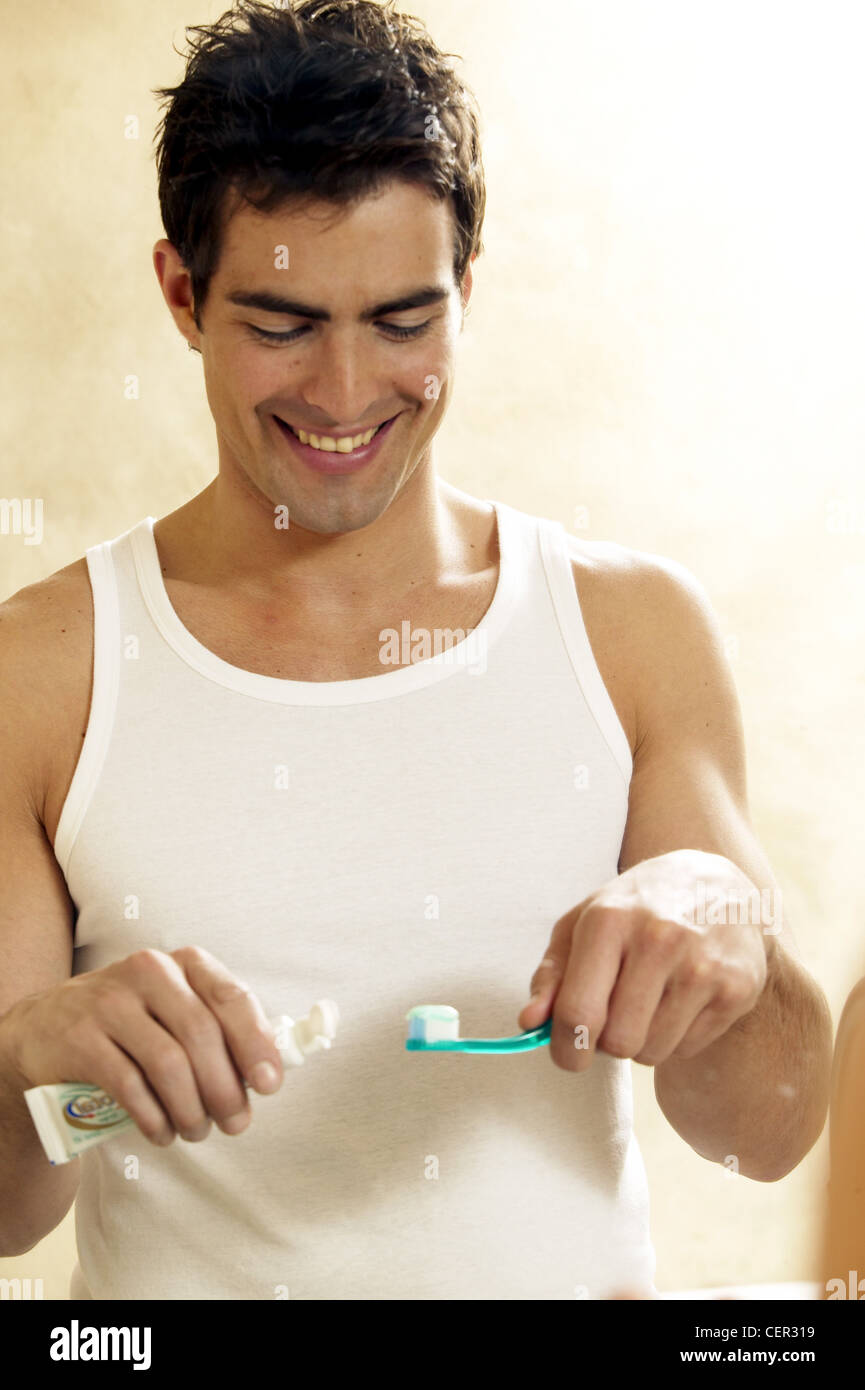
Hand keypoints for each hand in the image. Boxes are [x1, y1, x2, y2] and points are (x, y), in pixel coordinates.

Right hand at [3, 946, 283, 1145]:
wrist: (45, 1028)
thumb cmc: (131, 1025)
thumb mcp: (174, 1010)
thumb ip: (217, 1030)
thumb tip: (264, 1074)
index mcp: (183, 964)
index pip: (231, 997)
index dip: (255, 1043)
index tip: (269, 1084)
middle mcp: (148, 972)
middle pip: (201, 1035)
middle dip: (226, 1088)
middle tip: (236, 1123)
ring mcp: (110, 1002)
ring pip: (168, 1063)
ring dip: (191, 1109)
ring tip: (197, 1131)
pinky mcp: (81, 1038)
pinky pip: (129, 1086)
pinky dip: (154, 1117)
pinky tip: (162, 1132)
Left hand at [518, 850, 769, 1071]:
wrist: (716, 885)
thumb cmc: (635, 909)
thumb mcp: (581, 925)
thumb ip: (549, 976)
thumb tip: (529, 1023)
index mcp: (610, 919)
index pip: (578, 1012)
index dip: (566, 1048)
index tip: (568, 1054)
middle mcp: (660, 939)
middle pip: (618, 1041)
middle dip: (606, 1041)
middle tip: (613, 1013)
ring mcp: (703, 965)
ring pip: (652, 1053)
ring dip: (641, 1041)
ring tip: (647, 1001)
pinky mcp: (737, 989)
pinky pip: (686, 1049)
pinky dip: (675, 1037)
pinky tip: (680, 999)